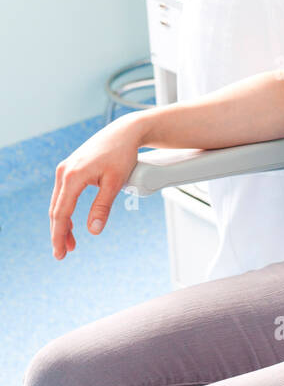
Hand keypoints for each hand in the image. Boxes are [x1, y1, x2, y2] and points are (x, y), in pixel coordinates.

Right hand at [48, 115, 142, 259]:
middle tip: (63, 253)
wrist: (124, 132)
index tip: (61, 253)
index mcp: (73, 176)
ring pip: (58, 202)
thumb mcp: (115, 182)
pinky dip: (66, 210)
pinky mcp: (70, 168)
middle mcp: (64, 172)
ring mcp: (65, 169)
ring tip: (70, 243)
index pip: (62, 213)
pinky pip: (63, 194)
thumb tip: (94, 230)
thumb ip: (102, 207)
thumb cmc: (122, 154)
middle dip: (59, 233)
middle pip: (56, 210)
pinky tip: (72, 222)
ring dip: (63, 223)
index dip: (60, 235)